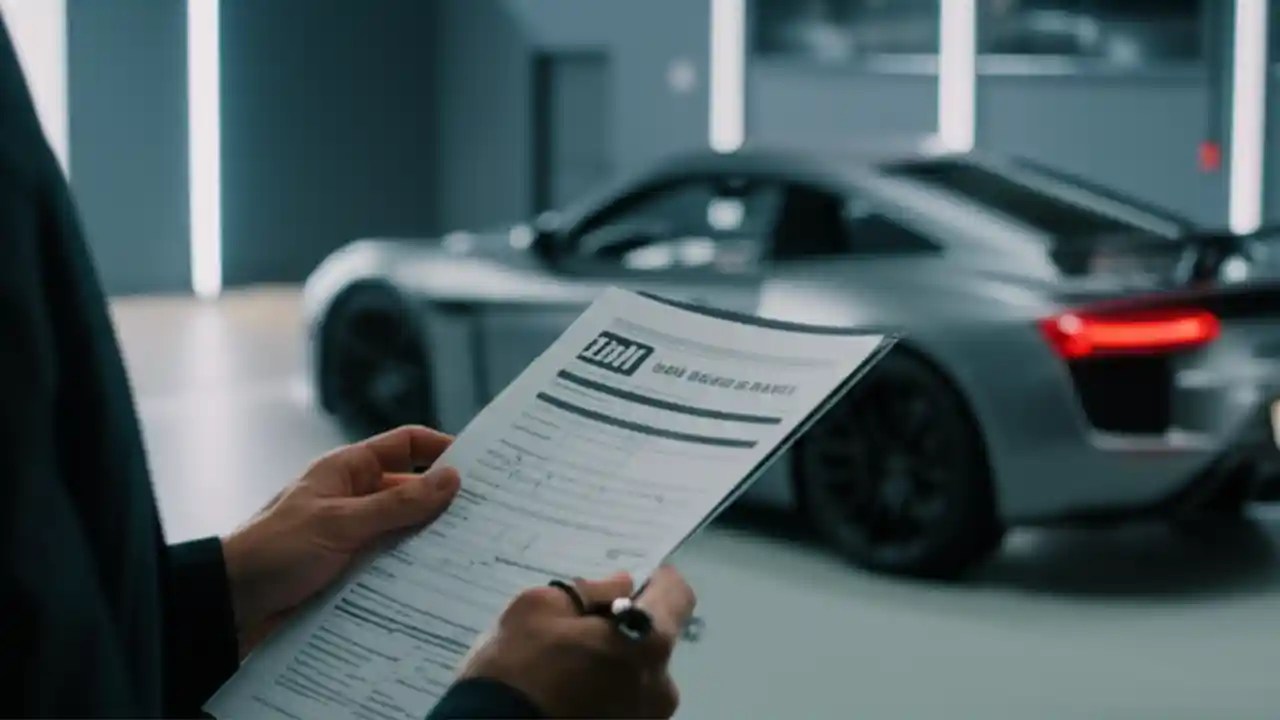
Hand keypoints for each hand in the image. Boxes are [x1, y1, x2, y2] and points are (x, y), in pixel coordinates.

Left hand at [222, 425, 459, 651]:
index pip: (406, 445)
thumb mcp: (339, 524)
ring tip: (473, 555)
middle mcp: (354, 498)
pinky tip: (439, 584)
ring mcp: (353, 535)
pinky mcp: (351, 571)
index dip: (442, 448)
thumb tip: (451, 478)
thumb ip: (397, 504)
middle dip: (446, 502)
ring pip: (407, 531)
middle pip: (413, 490)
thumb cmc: (273, 551)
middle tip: (490, 517)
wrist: (227, 605)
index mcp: (347, 471)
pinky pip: (393, 565)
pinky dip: (414, 571)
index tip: (482, 465)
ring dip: (432, 542)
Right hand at [456, 566, 696, 717]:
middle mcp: (660, 686)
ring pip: (639, 675)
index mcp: (647, 643)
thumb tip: (622, 585)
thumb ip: (589, 591)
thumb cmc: (518, 669)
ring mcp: (646, 719)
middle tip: (585, 625)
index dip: (657, 580)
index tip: (634, 578)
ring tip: (570, 664)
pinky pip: (625, 702)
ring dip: (615, 662)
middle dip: (627, 626)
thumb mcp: (539, 608)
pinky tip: (569, 691)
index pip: (678, 596)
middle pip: (655, 639)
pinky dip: (606, 691)